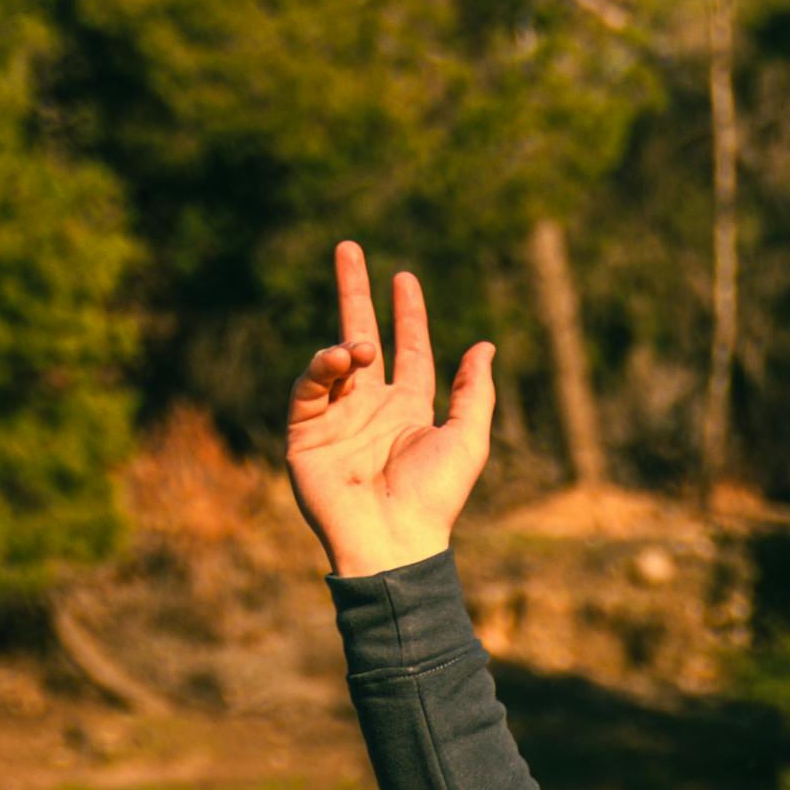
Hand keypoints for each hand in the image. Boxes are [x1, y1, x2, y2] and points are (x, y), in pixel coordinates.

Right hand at [285, 243, 496, 578]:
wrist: (393, 541)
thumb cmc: (435, 498)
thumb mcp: (468, 439)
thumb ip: (476, 392)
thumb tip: (485, 344)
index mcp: (408, 409)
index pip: (407, 350)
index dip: (407, 314)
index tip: (404, 278)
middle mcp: (370, 408)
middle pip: (359, 337)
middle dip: (354, 293)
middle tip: (348, 248)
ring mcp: (335, 419)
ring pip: (332, 361)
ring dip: (346, 343)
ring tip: (358, 348)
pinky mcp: (305, 435)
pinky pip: (307, 389)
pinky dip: (320, 368)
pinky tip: (339, 360)